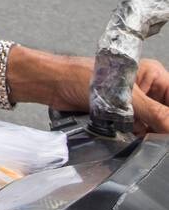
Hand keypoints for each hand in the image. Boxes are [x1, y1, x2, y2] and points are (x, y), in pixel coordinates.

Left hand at [48, 55, 168, 133]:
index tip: (167, 131)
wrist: (51, 85)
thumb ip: (155, 113)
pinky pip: (137, 128)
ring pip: (152, 124)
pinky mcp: (120, 113)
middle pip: (165, 114)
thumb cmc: (80, 77)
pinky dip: (134, 135)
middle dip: (160, 127)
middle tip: (148, 132)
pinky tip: (128, 135)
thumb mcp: (125, 97)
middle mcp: (145, 87)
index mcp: (152, 74)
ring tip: (134, 131)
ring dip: (146, 132)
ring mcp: (133, 101)